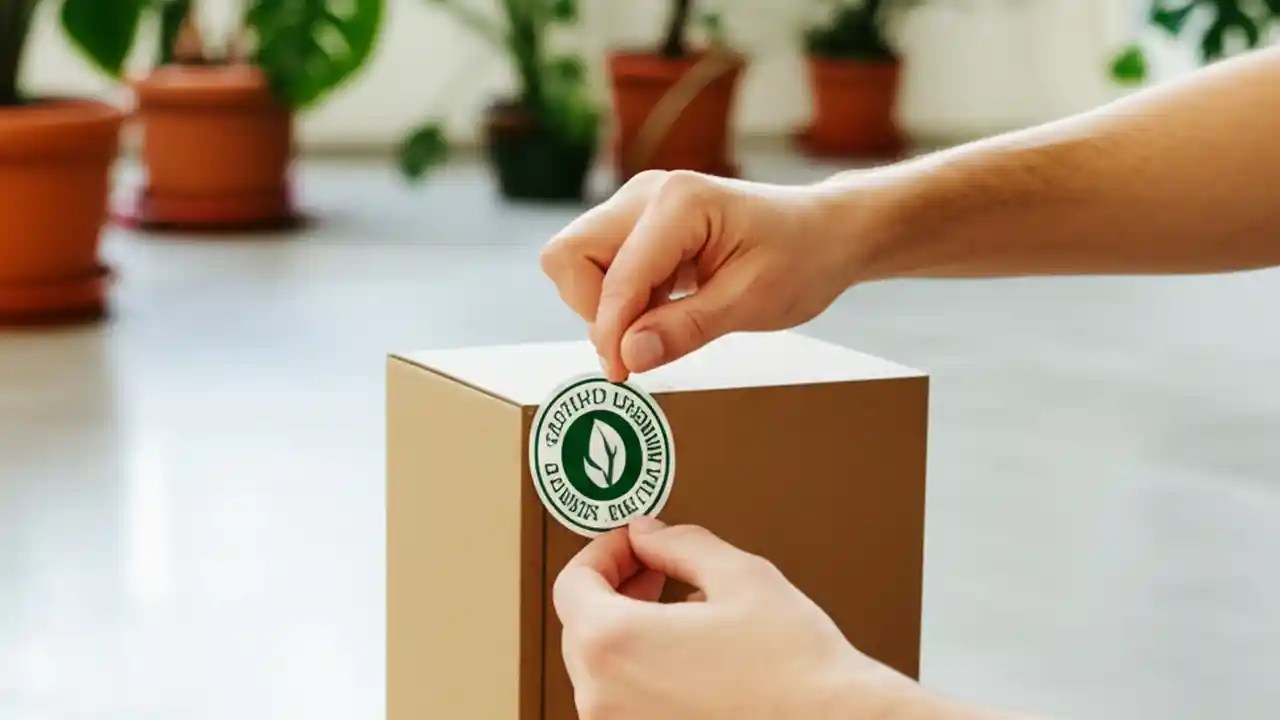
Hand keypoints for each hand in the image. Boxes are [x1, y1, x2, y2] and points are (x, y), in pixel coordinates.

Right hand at [540, 170, 877, 380]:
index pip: (615, 277)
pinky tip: (665, 309)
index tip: (623, 374)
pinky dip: (621, 298)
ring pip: (577, 260)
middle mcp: (648, 193)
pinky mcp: (639, 223)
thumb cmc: (800, 259)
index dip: (611, 332)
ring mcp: (639, 204)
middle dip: (594, 309)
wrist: (826, 233)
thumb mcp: (751, 302)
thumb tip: (628, 356)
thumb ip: (686, 328)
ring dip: (606, 305)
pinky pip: (600, 265)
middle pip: (570, 255)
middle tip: (640, 343)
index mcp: (679, 202)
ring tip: (661, 324)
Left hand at [554, 517, 975, 718]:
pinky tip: (692, 658)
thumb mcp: (739, 576)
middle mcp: (604, 698)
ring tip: (685, 613)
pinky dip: (645, 673)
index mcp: (614, 645)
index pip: (572, 585)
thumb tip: (650, 535)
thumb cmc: (797, 671)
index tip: (632, 545)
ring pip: (604, 669)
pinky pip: (627, 703)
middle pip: (582, 628)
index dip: (602, 553)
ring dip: (631, 631)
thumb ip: (678, 545)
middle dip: (616, 590)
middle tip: (655, 570)